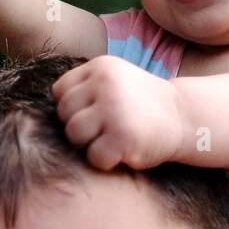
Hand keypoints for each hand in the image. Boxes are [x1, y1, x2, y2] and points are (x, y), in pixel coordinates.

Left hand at [51, 56, 184, 169]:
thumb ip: (85, 88)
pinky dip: (105, 161)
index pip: (60, 92)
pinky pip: (94, 157)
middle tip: (104, 131)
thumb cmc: (142, 105)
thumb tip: (43, 113)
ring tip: (112, 140)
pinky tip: (123, 152)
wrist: (184, 117)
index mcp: (101, 67)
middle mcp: (106, 84)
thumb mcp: (115, 82)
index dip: (72, 109)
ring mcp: (114, 109)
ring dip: (90, 144)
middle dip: (80, 127)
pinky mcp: (122, 136)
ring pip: (74, 135)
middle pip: (64, 114)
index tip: (93, 115)